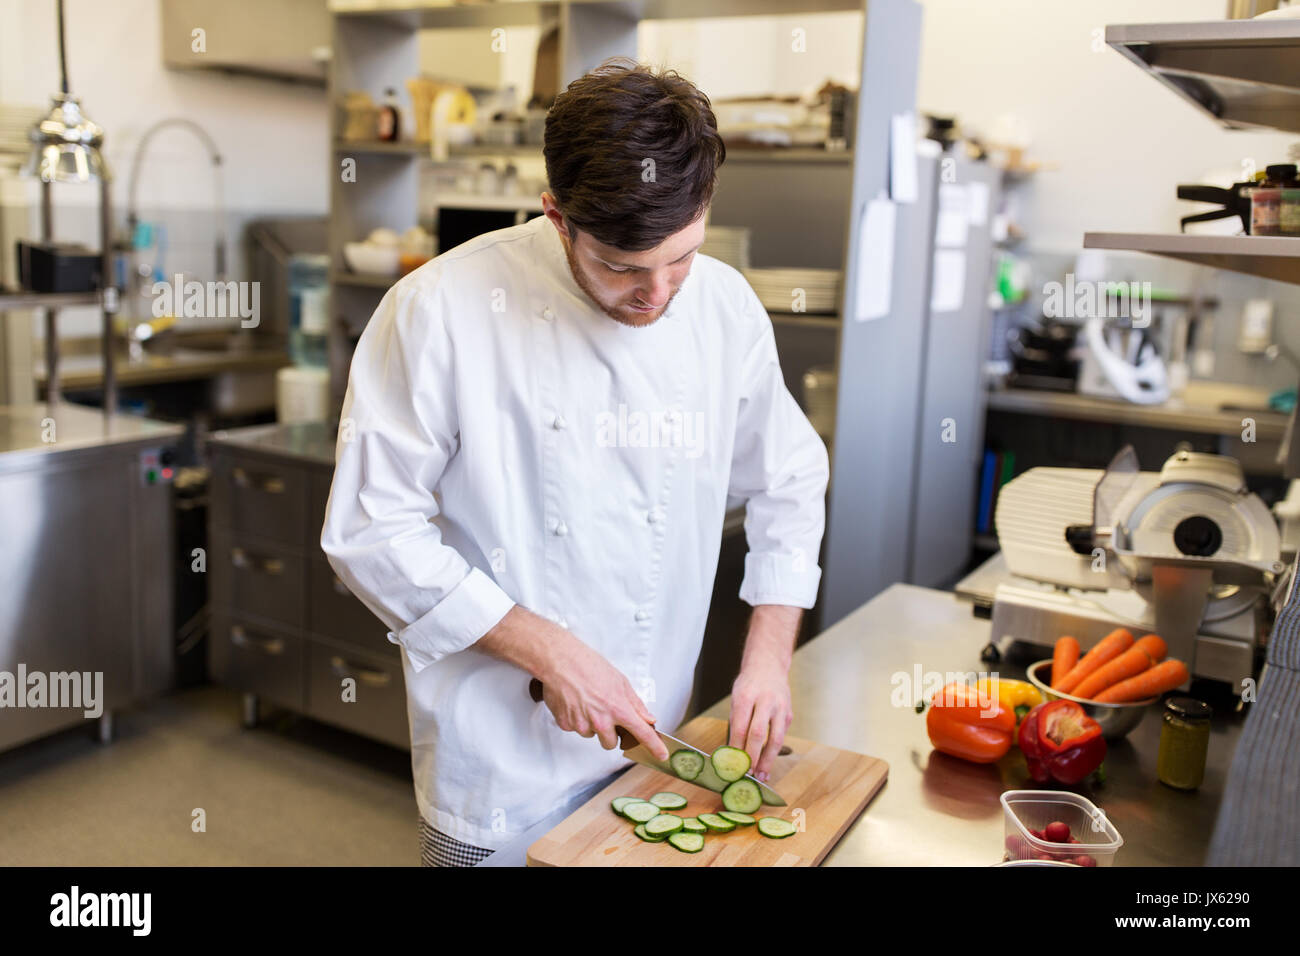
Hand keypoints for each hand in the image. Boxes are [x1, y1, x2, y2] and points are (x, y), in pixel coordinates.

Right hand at [478, 605, 667, 758]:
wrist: (561, 661)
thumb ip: (635, 703)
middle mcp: (601, 720)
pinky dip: (576, 719)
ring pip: (592, 735)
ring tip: (586, 702)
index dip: (654, 746)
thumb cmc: (590, 666)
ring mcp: (582, 724)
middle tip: (604, 714)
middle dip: (610, 733)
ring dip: (592, 725)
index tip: (661, 755)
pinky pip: (575, 729)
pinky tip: (575, 703)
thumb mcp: (620, 681)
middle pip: (611, 743)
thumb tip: (648, 718)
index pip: (642, 733)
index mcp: (618, 708)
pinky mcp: (566, 724)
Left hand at [728, 604, 799, 780]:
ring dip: (768, 759)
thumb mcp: (736, 698)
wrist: (769, 665)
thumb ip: (736, 722)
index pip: (740, 727)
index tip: (733, 764)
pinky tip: (768, 763)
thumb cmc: (748, 685)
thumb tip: (732, 751)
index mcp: (745, 695)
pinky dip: (774, 751)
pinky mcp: (789, 713)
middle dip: (752, 757)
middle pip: (758, 733)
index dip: (737, 748)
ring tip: (761, 775)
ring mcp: (779, 707)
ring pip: (775, 737)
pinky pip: (781, 735)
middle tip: (746, 774)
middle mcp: (764, 700)